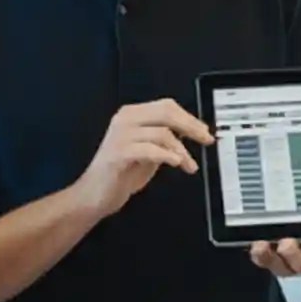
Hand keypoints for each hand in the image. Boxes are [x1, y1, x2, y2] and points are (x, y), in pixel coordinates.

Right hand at [75, 99, 212, 218]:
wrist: (94, 195)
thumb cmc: (121, 173)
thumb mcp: (149, 150)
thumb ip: (164, 138)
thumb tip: (191, 131)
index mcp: (131, 115)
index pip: (166, 106)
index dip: (189, 117)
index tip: (204, 130)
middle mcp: (125, 120)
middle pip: (166, 113)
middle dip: (191, 127)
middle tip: (206, 140)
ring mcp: (120, 136)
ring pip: (161, 133)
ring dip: (181, 150)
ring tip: (189, 164)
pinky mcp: (118, 154)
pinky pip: (149, 149)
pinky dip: (166, 155)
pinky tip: (176, 163)